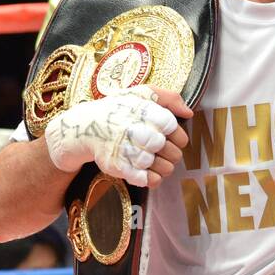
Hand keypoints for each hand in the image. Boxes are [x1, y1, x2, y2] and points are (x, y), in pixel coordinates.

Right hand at [44, 85, 190, 187]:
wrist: (86, 127)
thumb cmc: (120, 110)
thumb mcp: (142, 94)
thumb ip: (169, 98)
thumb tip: (189, 113)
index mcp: (144, 112)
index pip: (173, 128)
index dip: (178, 136)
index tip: (173, 137)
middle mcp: (136, 131)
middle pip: (171, 151)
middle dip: (173, 153)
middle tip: (166, 151)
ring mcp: (127, 151)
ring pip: (163, 168)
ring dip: (165, 167)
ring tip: (158, 161)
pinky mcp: (119, 167)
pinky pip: (147, 180)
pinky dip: (153, 179)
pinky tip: (150, 172)